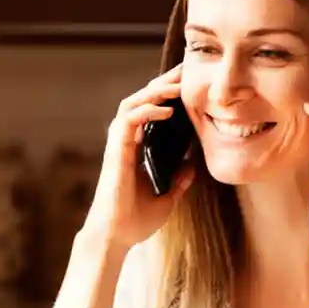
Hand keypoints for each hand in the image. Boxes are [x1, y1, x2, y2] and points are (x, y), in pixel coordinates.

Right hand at [83, 63, 195, 250]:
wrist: (116, 238)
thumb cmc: (136, 221)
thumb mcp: (167, 198)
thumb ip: (178, 180)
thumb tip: (193, 166)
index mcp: (139, 148)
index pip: (152, 111)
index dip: (169, 94)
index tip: (190, 82)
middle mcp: (127, 141)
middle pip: (143, 100)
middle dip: (165, 82)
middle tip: (187, 69)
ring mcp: (119, 145)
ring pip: (133, 103)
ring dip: (155, 91)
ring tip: (178, 84)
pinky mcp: (115, 152)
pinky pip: (128, 121)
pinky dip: (146, 111)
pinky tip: (166, 109)